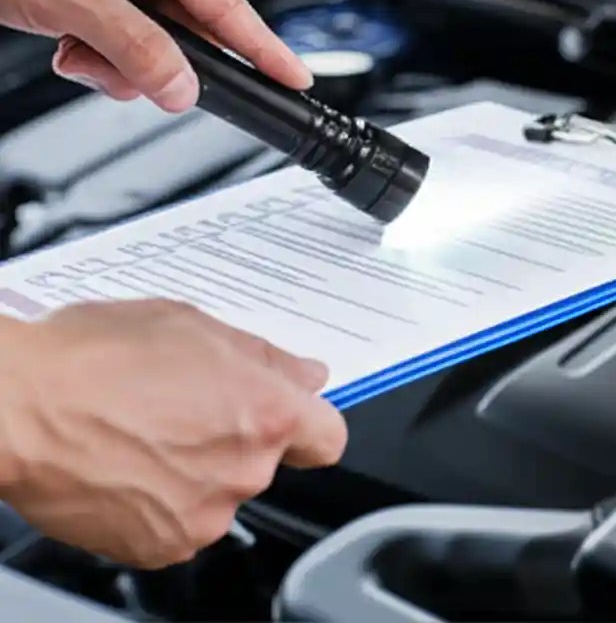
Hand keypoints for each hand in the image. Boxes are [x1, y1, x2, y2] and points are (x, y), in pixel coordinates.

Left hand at [0, 0, 311, 111]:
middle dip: (153, 61)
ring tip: (73, 49)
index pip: (227, 5)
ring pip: (145, 32)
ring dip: (113, 56)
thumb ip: (137, 50)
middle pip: (183, 26)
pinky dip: (91, 42)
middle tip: (118, 72)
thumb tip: (182, 87)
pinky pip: (113, 22)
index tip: (294, 80)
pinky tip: (62, 38)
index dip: (263, 49)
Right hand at [0, 300, 346, 568]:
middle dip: (236, 438)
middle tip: (183, 410)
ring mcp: (204, 515)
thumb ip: (263, 357)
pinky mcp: (161, 546)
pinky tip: (126, 466)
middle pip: (267, 462)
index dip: (308, 423)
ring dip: (197, 473)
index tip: (288, 417)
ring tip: (144, 436)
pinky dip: (161, 504)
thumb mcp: (191, 326)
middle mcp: (245, 470)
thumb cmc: (90, 359)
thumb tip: (305, 374)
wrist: (13, 409)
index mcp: (266, 414)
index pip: (327, 436)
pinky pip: (180, 525)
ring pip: (222, 495)